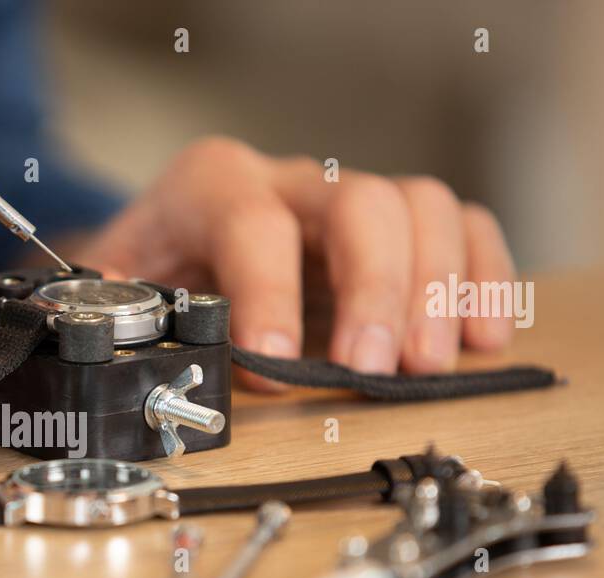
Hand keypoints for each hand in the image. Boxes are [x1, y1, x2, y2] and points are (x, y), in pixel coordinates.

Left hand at [80, 137, 515, 384]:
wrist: (174, 249)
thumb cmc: (154, 272)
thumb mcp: (119, 288)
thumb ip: (122, 312)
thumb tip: (123, 346)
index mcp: (213, 188)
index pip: (254, 225)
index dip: (269, 295)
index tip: (276, 367)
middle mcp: (290, 182)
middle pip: (360, 201)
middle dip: (375, 289)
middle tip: (375, 370)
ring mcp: (349, 200)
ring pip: (421, 205)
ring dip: (438, 288)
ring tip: (428, 364)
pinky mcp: (395, 228)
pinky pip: (461, 226)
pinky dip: (483, 278)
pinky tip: (483, 336)